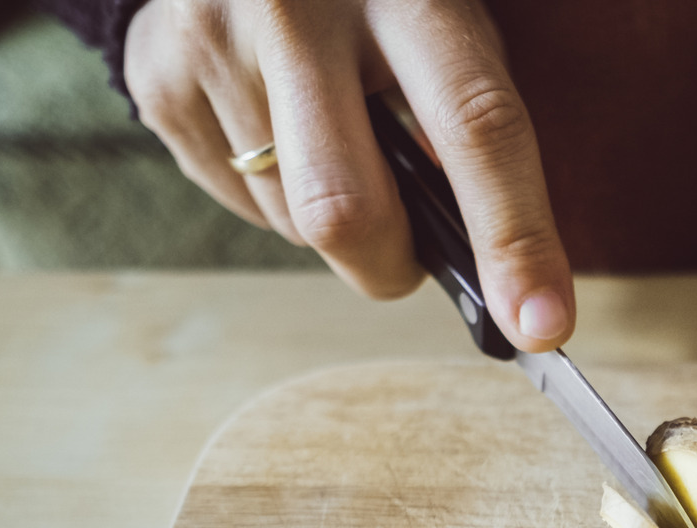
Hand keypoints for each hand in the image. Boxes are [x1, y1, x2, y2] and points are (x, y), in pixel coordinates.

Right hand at [124, 0, 573, 349]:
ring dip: (335, 224)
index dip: (515, 238)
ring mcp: (213, 40)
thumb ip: (470, 130)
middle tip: (412, 254)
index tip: (540, 326)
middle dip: (392, 266)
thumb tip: (497, 274)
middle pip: (347, 210)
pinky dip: (279, 197)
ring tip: (334, 142)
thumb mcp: (441, 28)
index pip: (475, 128)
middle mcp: (297, 9)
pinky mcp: (156, 78)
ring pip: (294, 223)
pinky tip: (281, 127)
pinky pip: (241, 206)